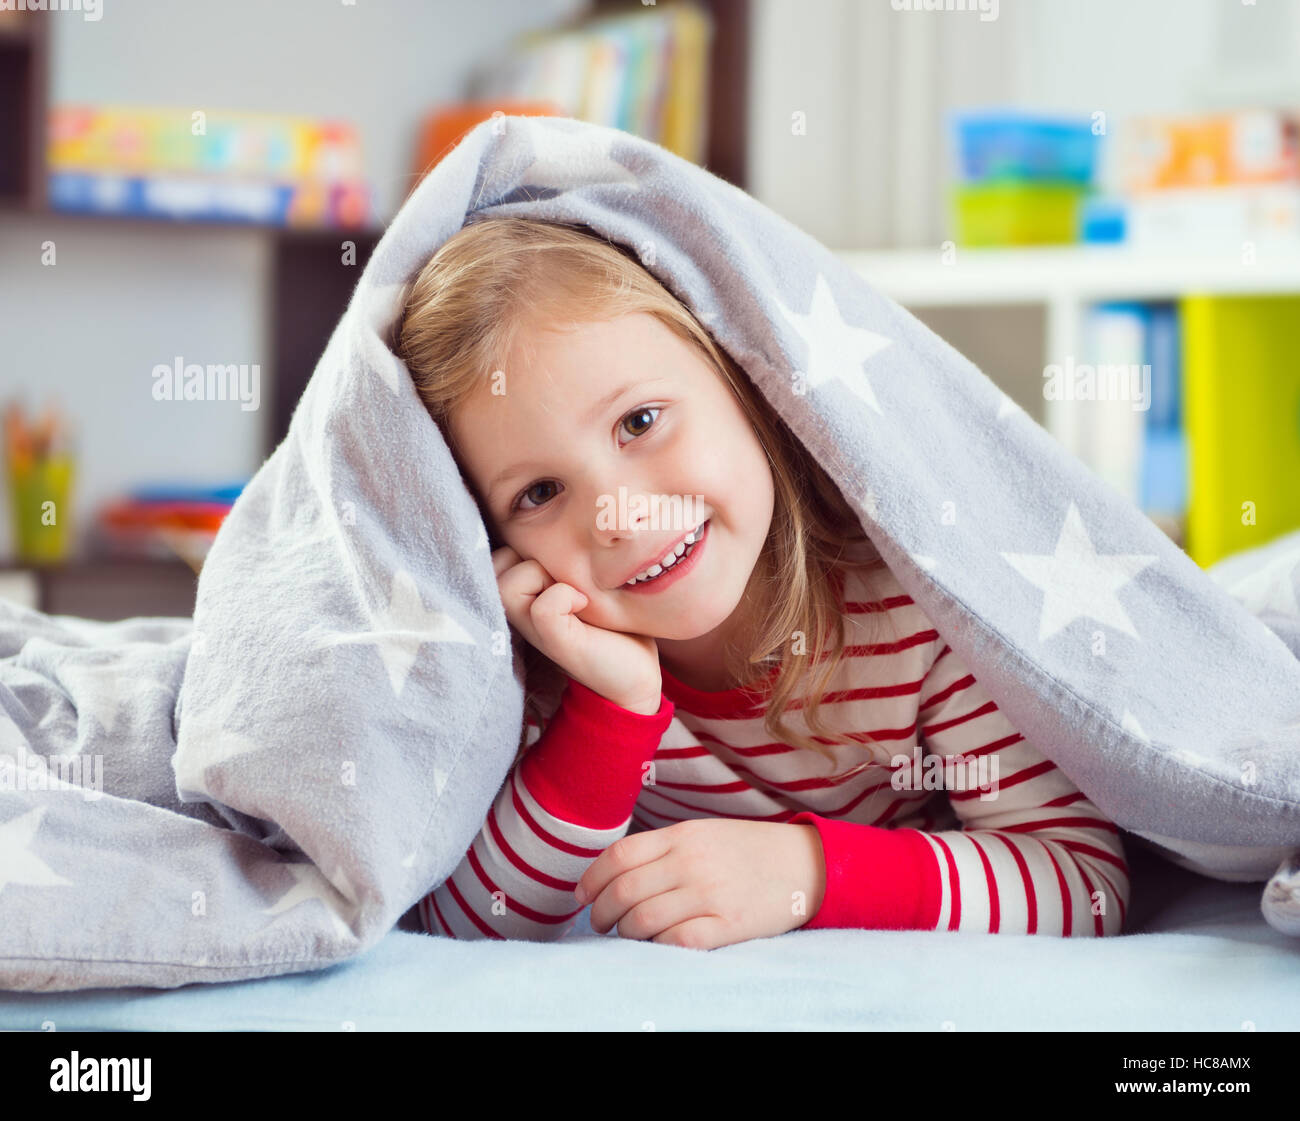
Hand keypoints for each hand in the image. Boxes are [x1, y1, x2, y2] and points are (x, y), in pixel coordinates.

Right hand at [492, 545, 661, 712]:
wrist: (633, 673)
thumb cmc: (606, 621)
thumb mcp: (577, 576)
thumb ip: (555, 555)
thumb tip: (546, 512)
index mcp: (520, 594)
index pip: (497, 549)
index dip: (526, 546)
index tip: (560, 568)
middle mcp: (517, 612)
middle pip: (497, 561)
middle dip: (532, 558)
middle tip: (568, 580)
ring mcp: (531, 629)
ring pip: (510, 582)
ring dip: (545, 576)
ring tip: (574, 592)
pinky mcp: (554, 642)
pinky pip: (544, 606)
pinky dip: (566, 597)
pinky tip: (584, 606)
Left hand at [576, 819, 826, 948]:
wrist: (805, 864)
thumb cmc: (747, 850)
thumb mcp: (703, 833)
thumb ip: (662, 849)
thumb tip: (613, 875)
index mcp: (682, 835)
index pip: (619, 856)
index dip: (591, 879)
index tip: (581, 896)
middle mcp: (691, 862)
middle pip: (623, 891)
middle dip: (600, 912)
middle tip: (598, 923)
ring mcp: (709, 894)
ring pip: (642, 920)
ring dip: (624, 933)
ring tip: (625, 935)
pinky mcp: (727, 925)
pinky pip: (675, 942)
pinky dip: (656, 947)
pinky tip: (656, 945)